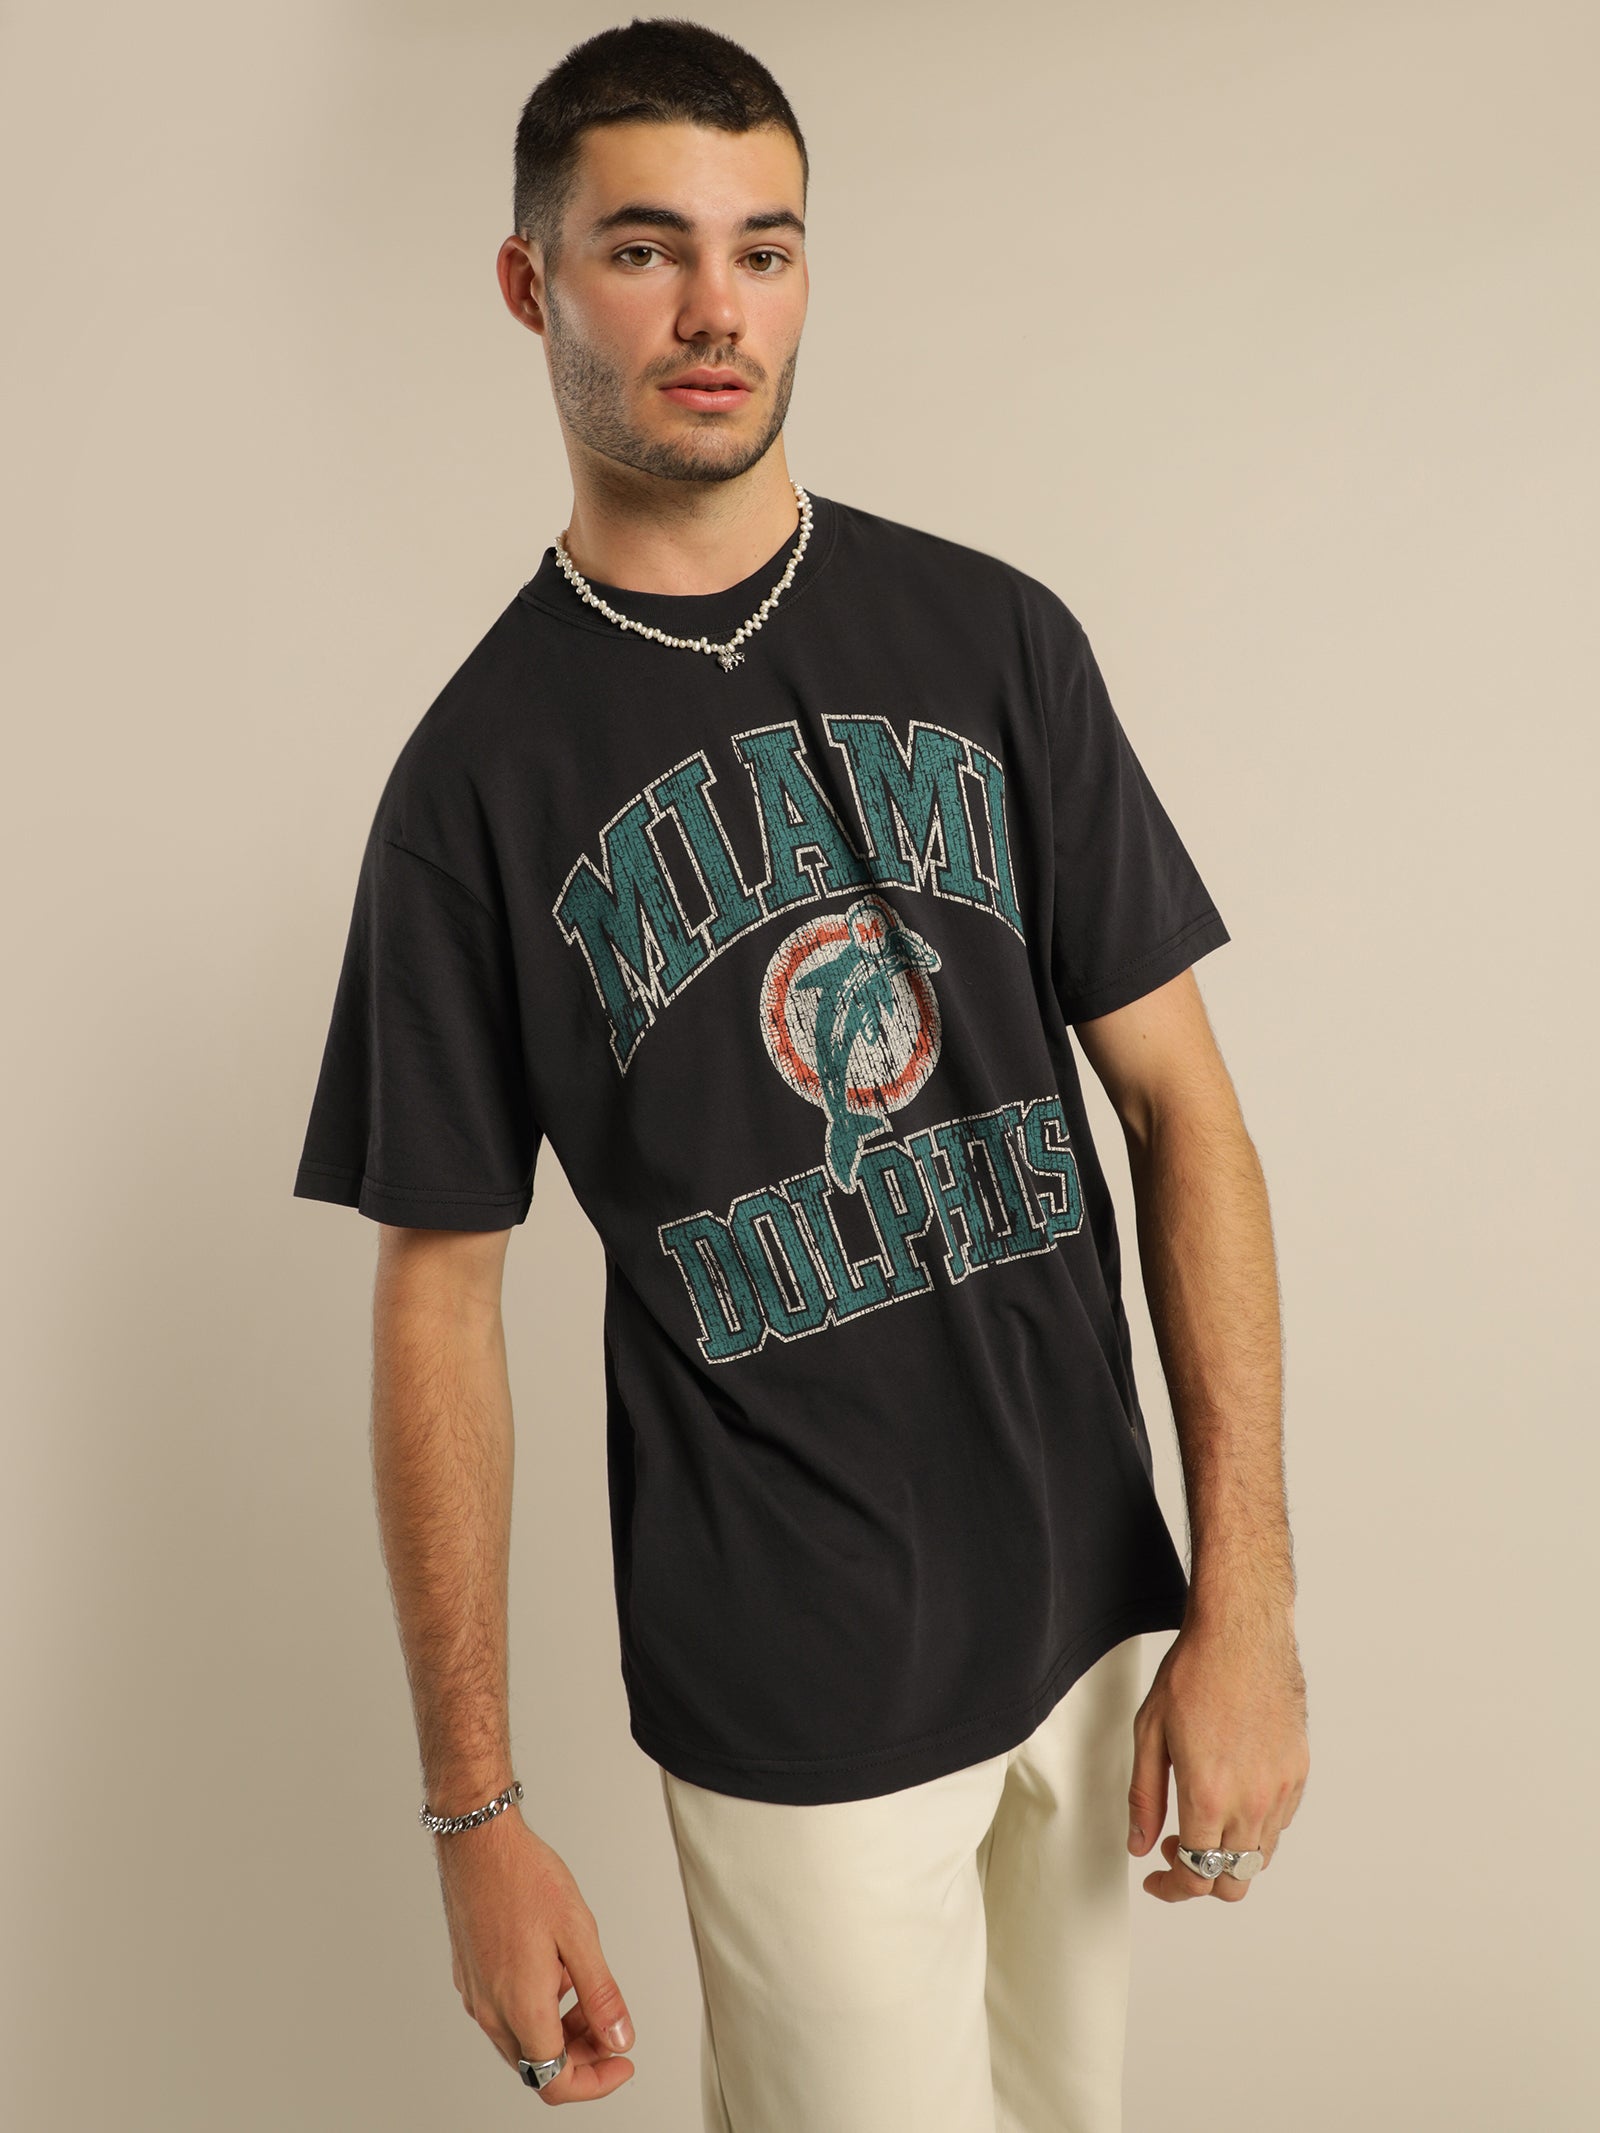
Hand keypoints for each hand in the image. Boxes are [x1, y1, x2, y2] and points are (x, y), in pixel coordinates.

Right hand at [434, 1807, 636, 2100]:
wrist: (478, 1842)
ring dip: (560, 2032)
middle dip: (582, 2055)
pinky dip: (538, 2010)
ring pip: (521, 2042)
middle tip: (610, 2025)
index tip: (621, 2061)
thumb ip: (601, 1994)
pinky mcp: (470, 1977)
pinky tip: (555, 1972)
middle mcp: (491, 2010)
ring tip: (586, 1991)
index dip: (595, 2083)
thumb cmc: (524, 1877)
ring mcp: (476, 1994)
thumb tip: (620, 2038)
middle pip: (539, 2066)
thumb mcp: (579, 1933)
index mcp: (519, 2006)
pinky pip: (506, 2015)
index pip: (556, 2081)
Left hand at [1126, 1602, 1309, 1902]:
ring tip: (1202, 1818)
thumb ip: (1144, 1797)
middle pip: (1233, 1881)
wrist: (1242, 1632)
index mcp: (1208, 1795)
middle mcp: (1252, 1801)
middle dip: (1200, 1880)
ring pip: (1260, 1857)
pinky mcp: (1298, 1772)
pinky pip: (1280, 1823)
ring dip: (1229, 1854)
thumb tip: (1140, 1845)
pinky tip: (1232, 1795)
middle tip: (1176, 1849)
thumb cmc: (1193, 1673)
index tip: (1158, 1881)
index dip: (1173, 1889)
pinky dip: (1255, 1827)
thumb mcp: (1149, 1732)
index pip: (1196, 1877)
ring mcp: (1281, 1789)